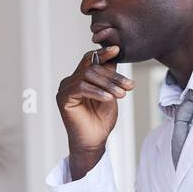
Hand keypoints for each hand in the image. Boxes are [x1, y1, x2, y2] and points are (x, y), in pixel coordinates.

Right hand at [55, 44, 133, 176]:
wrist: (94, 141)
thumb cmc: (101, 120)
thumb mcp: (110, 93)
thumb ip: (109, 76)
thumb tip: (114, 56)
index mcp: (80, 78)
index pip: (90, 60)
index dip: (103, 53)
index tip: (117, 49)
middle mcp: (70, 81)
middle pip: (91, 67)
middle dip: (113, 76)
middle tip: (129, 86)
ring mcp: (65, 89)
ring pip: (87, 76)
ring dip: (108, 84)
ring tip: (122, 95)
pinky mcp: (63, 98)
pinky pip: (81, 87)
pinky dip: (97, 92)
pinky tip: (109, 99)